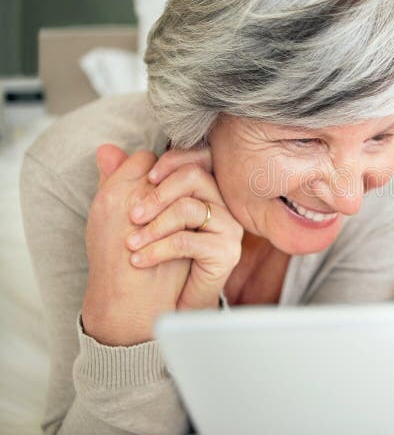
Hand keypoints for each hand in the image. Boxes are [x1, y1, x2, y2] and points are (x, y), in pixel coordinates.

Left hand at [125, 146, 243, 310]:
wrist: (158, 305)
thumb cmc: (148, 257)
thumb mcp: (130, 215)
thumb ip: (121, 180)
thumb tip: (105, 150)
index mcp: (202, 190)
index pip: (196, 158)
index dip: (170, 162)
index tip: (145, 179)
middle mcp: (220, 205)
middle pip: (196, 176)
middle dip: (159, 193)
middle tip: (133, 215)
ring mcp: (228, 228)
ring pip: (189, 208)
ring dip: (154, 225)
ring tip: (131, 243)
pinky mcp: (227, 252)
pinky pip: (188, 241)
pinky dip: (157, 249)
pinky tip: (138, 260)